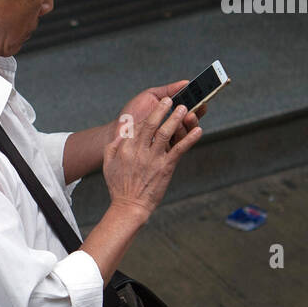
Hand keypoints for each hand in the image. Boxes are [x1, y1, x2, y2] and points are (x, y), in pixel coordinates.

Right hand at [103, 97, 202, 219]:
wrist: (129, 206)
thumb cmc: (118, 186)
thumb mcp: (108, 164)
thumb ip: (113, 146)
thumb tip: (121, 132)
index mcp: (125, 148)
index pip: (137, 126)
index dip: (147, 117)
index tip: (155, 111)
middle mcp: (138, 151)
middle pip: (151, 125)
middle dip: (161, 110)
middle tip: (169, 100)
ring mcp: (152, 158)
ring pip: (165, 133)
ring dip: (176, 119)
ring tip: (184, 109)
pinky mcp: (165, 167)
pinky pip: (179, 149)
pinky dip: (190, 138)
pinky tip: (199, 130)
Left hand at [119, 81, 202, 146]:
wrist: (116, 131)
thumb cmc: (132, 113)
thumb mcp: (149, 97)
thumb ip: (167, 90)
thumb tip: (186, 83)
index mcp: (171, 115)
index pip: (190, 110)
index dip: (198, 105)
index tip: (203, 99)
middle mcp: (172, 128)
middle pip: (191, 123)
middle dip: (195, 115)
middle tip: (195, 108)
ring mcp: (169, 140)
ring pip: (186, 134)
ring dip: (189, 124)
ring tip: (188, 116)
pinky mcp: (163, 151)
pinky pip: (179, 146)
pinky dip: (187, 138)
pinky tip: (191, 131)